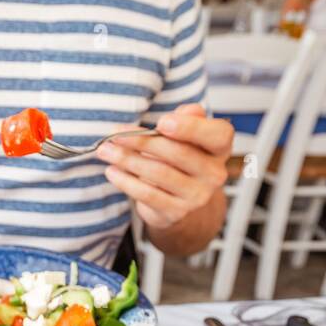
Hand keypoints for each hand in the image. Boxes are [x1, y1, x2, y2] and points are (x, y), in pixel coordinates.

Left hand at [96, 104, 233, 231]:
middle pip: (178, 153)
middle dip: (142, 141)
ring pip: (159, 173)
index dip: (190, 128)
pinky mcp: (177, 212)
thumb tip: (183, 113)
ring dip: (127, 160)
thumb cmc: (178, 158)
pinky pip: (148, 194)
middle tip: (114, 134)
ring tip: (106, 151)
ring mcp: (198, 196)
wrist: (178, 200)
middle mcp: (214, 173)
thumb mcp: (185, 134)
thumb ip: (186, 119)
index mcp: (220, 147)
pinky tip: (111, 172)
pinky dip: (126, 182)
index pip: (217, 134)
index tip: (161, 122)